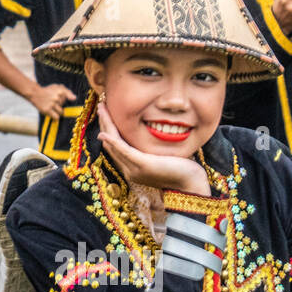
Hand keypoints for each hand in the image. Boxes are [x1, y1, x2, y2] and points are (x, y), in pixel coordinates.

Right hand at [28, 83, 74, 119]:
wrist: (34, 93)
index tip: (71, 100)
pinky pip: (56, 117)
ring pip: (61, 112)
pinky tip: (53, 115)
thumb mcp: (57, 87)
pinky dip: (55, 117)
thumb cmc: (47, 91)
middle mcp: (57, 97)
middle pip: (65, 106)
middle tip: (54, 103)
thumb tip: (74, 98)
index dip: (70, 99)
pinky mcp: (47, 110)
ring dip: (58, 112)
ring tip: (53, 109)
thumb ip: (67, 91)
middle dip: (61, 105)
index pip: (71, 97)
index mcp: (60, 91)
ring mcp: (52, 104)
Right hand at [96, 102, 210, 194]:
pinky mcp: (142, 164)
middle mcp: (130, 170)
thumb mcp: (163, 157)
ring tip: (102, 109)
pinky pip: (123, 150)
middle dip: (104, 124)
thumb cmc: (182, 170)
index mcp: (133, 169)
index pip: (115, 147)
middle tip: (101, 106)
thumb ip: (152, 149)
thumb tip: (151, 134)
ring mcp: (134, 169)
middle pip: (110, 145)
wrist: (191, 184)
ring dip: (106, 125)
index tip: (107, 114)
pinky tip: (104, 132)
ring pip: (113, 144)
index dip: (108, 130)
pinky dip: (112, 140)